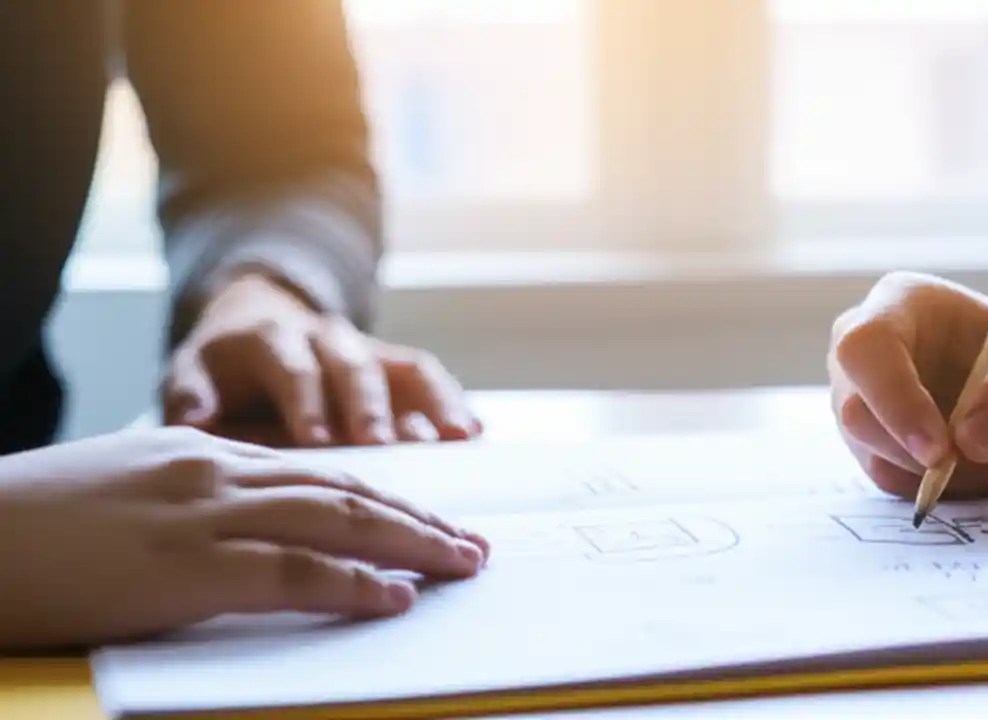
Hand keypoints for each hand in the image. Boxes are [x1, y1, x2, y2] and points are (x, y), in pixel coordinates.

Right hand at [0, 427, 488, 649]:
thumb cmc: (30, 523)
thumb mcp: (124, 491)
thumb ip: (190, 499)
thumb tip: (243, 525)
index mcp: (204, 454)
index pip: (319, 470)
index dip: (385, 494)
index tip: (427, 516)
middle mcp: (216, 473)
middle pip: (346, 488)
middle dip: (418, 517)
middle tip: (472, 543)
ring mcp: (202, 515)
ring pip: (336, 520)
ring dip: (412, 543)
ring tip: (463, 564)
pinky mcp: (182, 567)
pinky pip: (291, 571)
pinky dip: (352, 583)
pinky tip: (395, 598)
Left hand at [164, 274, 480, 447]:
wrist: (257, 332)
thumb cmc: (222, 376)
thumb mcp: (191, 378)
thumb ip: (193, 399)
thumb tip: (196, 420)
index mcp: (271, 339)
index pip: (292, 367)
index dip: (306, 402)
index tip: (316, 441)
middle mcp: (327, 339)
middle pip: (354, 368)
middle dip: (369, 407)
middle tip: (381, 445)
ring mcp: (368, 353)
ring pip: (403, 372)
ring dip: (429, 405)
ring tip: (453, 441)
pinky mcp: (397, 372)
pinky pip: (431, 381)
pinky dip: (452, 404)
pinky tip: (472, 436)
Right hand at [828, 272, 987, 498]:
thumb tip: (972, 441)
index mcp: (894, 304)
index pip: (865, 349)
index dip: (894, 400)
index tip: (940, 451)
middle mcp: (859, 350)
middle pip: (857, 411)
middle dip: (921, 455)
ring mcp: (855, 396)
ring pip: (874, 452)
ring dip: (942, 478)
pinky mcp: (866, 438)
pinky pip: (889, 476)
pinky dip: (938, 489)